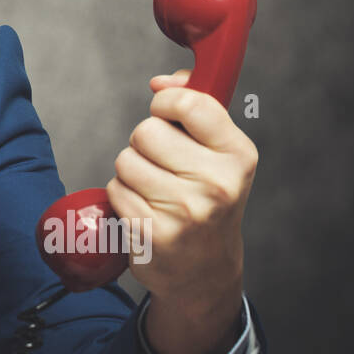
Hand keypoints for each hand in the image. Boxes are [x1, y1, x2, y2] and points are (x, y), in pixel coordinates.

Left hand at [105, 68, 257, 353]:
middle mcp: (216, 184)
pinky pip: (115, 190)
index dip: (166, 104)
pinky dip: (123, 196)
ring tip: (155, 190)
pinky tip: (146, 210)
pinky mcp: (152, 233)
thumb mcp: (217, 153)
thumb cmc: (206, 200)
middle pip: (146, 131)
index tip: (167, 115)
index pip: (189, 104)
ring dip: (131, 172)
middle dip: (145, 144)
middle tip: (164, 166)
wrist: (205, 271)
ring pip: (125, 160)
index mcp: (237, 156)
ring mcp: (184, 211)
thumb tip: (161, 82)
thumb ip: (194, 107)